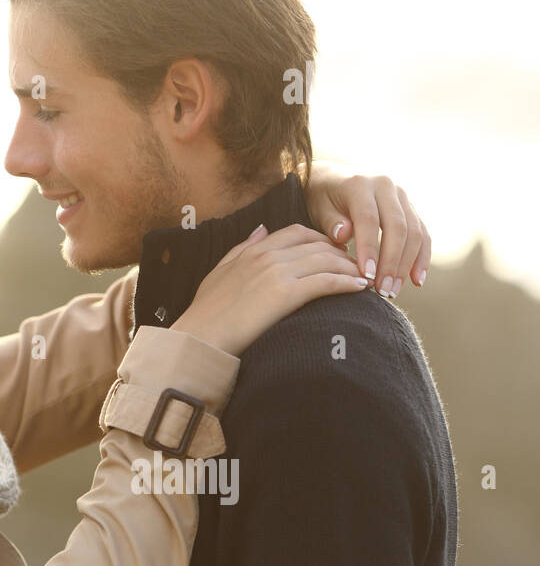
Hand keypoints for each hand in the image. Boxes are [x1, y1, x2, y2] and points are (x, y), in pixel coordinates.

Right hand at [170, 223, 368, 355]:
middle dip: (342, 252)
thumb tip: (261, 229)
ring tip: (366, 277)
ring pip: (326, 260)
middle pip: (317, 244)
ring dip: (350, 267)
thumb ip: (242, 248)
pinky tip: (360, 288)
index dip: (321, 239)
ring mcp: (277, 273)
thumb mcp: (220, 272)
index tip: (334, 252)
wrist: (200, 337)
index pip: (297, 232)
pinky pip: (326, 282)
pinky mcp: (286, 294)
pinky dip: (347, 282)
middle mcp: (267, 256)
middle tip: (358, 266)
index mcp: (253, 250)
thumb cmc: (206, 312)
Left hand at [301, 162, 431, 297]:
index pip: (368, 219)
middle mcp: (386, 186)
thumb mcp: (318, 208)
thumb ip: (330, 221)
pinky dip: (421, 258)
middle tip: (383, 290)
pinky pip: (423, 234)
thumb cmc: (322, 199)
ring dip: (407, 265)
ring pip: (414, 233)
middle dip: (392, 262)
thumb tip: (343, 235)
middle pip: (397, 227)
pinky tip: (416, 280)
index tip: (367, 276)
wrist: (334, 179)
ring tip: (394, 291)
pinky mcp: (411, 209)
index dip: (369, 248)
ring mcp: (402, 197)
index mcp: (359, 184)